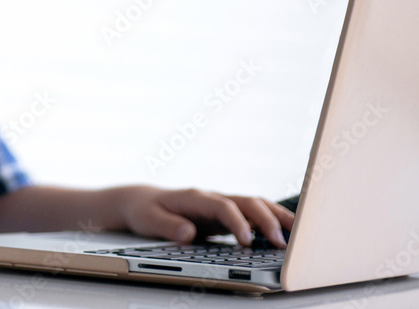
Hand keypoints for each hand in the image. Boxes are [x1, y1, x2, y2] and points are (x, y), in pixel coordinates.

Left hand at [117, 186, 294, 247]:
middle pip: (246, 202)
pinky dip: (272, 222)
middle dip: (267, 220)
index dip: (237, 222)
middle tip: (282, 243)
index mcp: (194, 197)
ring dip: (277, 218)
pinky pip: (254, 215)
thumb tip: (189, 233)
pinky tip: (287, 235)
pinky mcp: (226, 214)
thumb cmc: (145, 210)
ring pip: (255, 205)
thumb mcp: (148, 220)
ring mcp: (221, 204)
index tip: (247, 241)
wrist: (142, 202)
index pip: (222, 207)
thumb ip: (168, 226)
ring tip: (299, 235)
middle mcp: (212, 198)